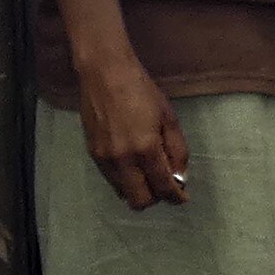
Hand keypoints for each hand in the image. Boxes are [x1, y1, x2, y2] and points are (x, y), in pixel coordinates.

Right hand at [75, 54, 188, 210]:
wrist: (105, 73)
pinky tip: (132, 164)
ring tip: (148, 172)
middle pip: (140, 201)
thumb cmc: (141, 90)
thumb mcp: (168, 117)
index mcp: (145, 148)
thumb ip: (177, 150)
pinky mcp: (93, 154)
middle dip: (156, 198)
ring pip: (123, 193)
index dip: (176, 197)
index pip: (163, 187)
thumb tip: (180, 176)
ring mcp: (104, 159)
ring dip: (139, 190)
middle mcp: (123, 160)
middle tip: (164, 185)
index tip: (182, 197)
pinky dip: (125, 180)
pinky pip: (111, 180)